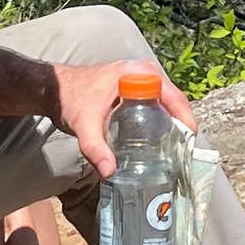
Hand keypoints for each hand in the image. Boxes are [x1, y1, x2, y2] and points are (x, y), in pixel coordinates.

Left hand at [50, 58, 193, 177]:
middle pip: (176, 102)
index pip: (175, 99)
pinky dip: (163, 120)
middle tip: (183, 155)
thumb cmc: (71, 99)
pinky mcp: (138, 86)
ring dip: (174, 125)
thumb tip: (110, 172)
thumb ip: (96, 148)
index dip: (186, 122)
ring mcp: (143, 78)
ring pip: (168, 104)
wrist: (56, 88)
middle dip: (182, 127)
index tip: (188, 146)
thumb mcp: (84, 125)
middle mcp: (146, 72)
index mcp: (140, 74)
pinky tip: (160, 141)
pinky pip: (159, 103)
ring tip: (175, 152)